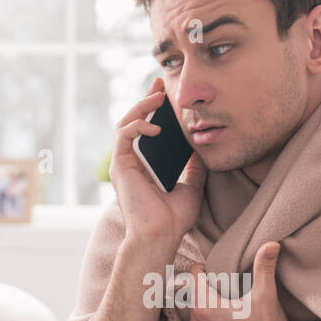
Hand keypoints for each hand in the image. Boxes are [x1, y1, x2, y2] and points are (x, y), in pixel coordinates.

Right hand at [111, 76, 207, 253]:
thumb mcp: (191, 186)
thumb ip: (193, 167)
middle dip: (146, 99)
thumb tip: (200, 149)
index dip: (154, 110)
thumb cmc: (173, 219)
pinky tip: (155, 125)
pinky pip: (123, 134)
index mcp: (144, 167)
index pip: (146, 130)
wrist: (161, 236)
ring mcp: (123, 164)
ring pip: (125, 123)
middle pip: (133, 122)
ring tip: (158, 96)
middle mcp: (131, 163)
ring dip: (141, 106)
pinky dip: (138, 124)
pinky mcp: (119, 165)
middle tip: (160, 83)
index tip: (167, 94)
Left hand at [188, 241, 292, 320]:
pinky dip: (211, 308)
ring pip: (197, 302)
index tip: (224, 263)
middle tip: (229, 276)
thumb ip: (265, 267)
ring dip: (210, 294)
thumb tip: (271, 243)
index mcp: (204, 307)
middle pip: (194, 287)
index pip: (193, 273)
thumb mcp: (266, 297)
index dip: (208, 264)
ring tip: (231, 292)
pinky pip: (201, 316)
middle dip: (209, 279)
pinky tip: (231, 309)